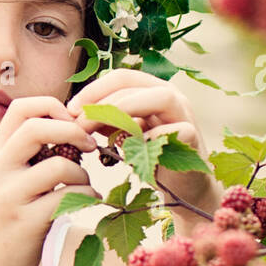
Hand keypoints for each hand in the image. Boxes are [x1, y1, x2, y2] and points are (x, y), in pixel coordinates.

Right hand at [0, 96, 98, 265]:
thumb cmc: (12, 214)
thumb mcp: (12, 177)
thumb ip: (34, 152)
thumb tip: (79, 125)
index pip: (21, 108)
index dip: (53, 106)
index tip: (73, 121)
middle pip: (36, 128)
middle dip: (73, 131)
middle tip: (90, 145)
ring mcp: (10, 196)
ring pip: (60, 166)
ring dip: (83, 174)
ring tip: (83, 185)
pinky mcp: (26, 222)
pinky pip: (70, 198)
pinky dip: (88, 196)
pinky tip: (87, 202)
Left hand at [67, 69, 221, 217]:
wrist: (182, 188)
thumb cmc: (152, 159)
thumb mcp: (123, 135)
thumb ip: (106, 121)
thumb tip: (76, 114)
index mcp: (153, 90)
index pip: (120, 77)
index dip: (93, 90)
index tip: (71, 110)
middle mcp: (172, 97)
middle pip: (133, 84)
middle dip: (101, 103)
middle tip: (79, 124)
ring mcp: (185, 115)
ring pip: (160, 98)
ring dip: (125, 112)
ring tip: (100, 133)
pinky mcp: (194, 137)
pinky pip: (175, 130)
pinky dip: (151, 138)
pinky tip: (130, 152)